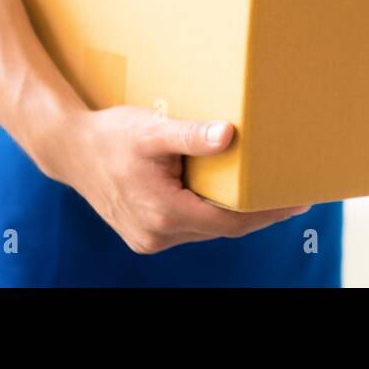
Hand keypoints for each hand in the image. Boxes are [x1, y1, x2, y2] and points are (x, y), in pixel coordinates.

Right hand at [42, 106, 309, 253]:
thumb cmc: (113, 135)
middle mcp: (157, 233)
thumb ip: (191, 135)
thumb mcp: (153, 130)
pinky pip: (190, 227)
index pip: (230, 221)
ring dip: (236, 214)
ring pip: (206, 229)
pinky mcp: (146, 234)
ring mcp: (150, 238)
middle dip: (258, 213)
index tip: (297, 202)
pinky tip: (230, 196)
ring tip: (269, 194)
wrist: (71, 150)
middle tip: (294, 194)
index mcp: (162, 212)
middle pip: (222, 228)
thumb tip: (228, 136)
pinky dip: (212, 213)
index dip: (266, 213)